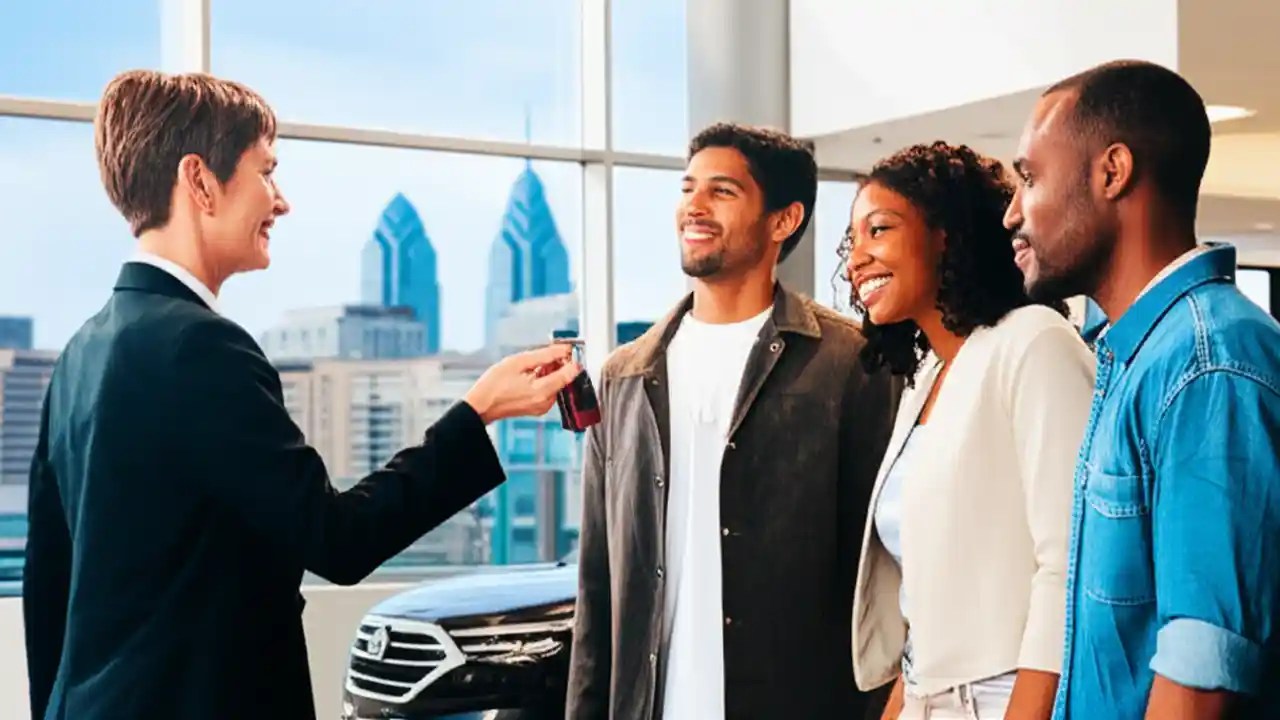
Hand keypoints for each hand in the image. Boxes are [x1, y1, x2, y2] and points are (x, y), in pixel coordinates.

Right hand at [464, 343, 581, 423]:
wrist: (481, 405)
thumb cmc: (494, 385)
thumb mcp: (519, 362)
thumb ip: (545, 355)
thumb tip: (564, 349)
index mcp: (543, 391)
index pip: (570, 373)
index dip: (571, 358)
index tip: (566, 349)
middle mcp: (546, 402)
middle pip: (563, 378)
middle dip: (558, 364)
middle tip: (543, 355)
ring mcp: (543, 407)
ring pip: (556, 384)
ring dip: (550, 371)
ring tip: (532, 365)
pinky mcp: (538, 408)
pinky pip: (548, 390)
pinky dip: (544, 380)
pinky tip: (530, 374)